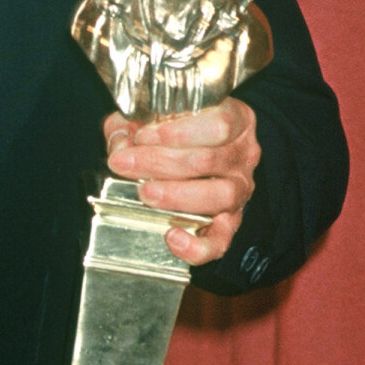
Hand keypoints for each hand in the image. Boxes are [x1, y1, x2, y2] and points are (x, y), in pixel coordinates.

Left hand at [103, 99, 260, 265]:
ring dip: (176, 195)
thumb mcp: (149, 119)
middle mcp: (243, 155)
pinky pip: (220, 241)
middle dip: (160, 162)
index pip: (219, 124)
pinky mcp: (230, 224)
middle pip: (209, 159)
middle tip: (125, 163)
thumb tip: (120, 145)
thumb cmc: (171, 133)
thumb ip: (130, 125)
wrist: (192, 157)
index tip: (141, 136)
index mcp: (235, 120)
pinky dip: (197, 245)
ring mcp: (240, 191)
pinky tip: (171, 236)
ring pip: (219, 196)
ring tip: (145, 192)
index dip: (178, 132)